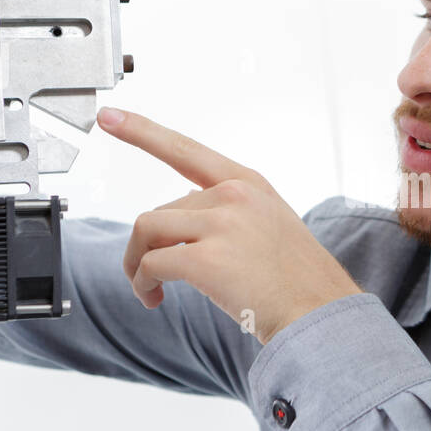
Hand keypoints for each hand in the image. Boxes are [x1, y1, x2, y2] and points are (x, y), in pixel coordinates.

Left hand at [96, 107, 363, 343]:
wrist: (320, 313)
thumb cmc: (297, 280)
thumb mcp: (269, 225)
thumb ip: (228, 212)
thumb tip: (180, 220)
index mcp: (248, 184)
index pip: (185, 149)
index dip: (142, 132)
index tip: (110, 117)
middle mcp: (233, 195)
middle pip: (160, 209)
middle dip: (146, 246)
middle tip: (152, 278)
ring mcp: (221, 225)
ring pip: (147, 230)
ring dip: (136, 263)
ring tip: (149, 289)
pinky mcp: (206, 259)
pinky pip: (151, 263)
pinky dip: (142, 283)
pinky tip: (154, 298)